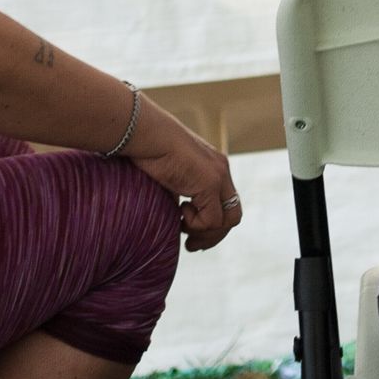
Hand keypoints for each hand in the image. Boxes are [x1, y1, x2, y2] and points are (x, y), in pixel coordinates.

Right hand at [127, 101, 241, 250]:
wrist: (145, 133)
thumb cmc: (148, 151)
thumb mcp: (170, 176)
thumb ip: (181, 194)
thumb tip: (177, 220)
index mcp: (214, 167)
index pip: (227, 203)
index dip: (213, 224)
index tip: (191, 234)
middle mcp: (221, 170)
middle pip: (233, 215)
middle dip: (213, 235)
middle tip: (191, 245)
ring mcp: (218, 176)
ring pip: (228, 221)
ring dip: (204, 232)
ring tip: (182, 228)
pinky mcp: (210, 183)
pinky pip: (211, 220)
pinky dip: (195, 223)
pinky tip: (179, 209)